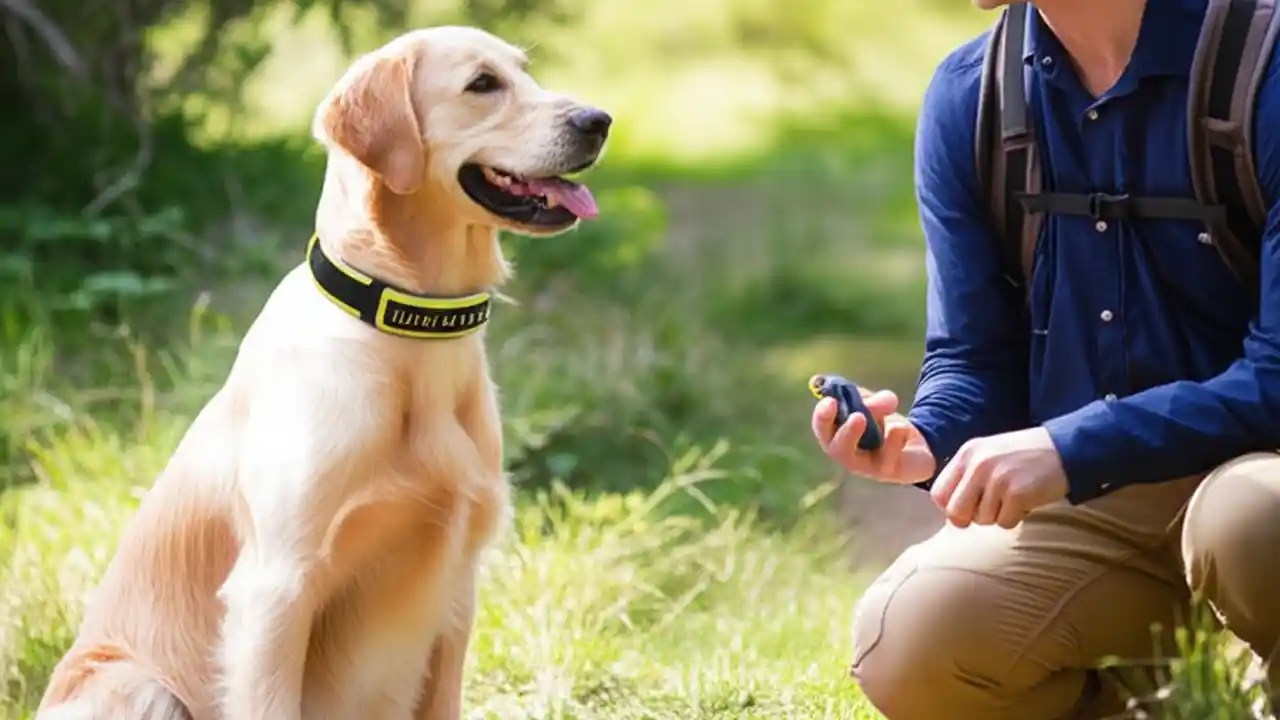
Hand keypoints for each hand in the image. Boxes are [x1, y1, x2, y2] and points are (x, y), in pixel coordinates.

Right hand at [810, 388, 935, 484]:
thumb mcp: (878, 404)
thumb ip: (875, 400)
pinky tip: (904, 428)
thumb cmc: (884, 424)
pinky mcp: (888, 471)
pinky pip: (889, 454)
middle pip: (836, 449)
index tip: (831, 401)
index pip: (822, 427)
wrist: (916, 447)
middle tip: (858, 417)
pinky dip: (898, 433)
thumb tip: (872, 405)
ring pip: (857, 460)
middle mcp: (846, 454)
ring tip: (879, 420)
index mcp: (836, 433)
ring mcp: (866, 466)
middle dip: (845, 433)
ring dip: (867, 439)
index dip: (822, 416)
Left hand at [929, 427, 1067, 528]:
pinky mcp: (1018, 494)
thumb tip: (949, 511)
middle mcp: (978, 465)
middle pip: (956, 513)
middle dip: (971, 518)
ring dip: (998, 515)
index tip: (966, 508)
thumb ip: (967, 475)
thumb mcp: (989, 453)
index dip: (950, 507)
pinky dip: (1016, 518)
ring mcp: (997, 479)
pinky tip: (1026, 501)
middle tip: (991, 510)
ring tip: (1013, 497)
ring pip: (982, 520)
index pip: (938, 493)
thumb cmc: (1025, 455)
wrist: (1066, 448)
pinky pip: (1005, 523)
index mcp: (967, 454)